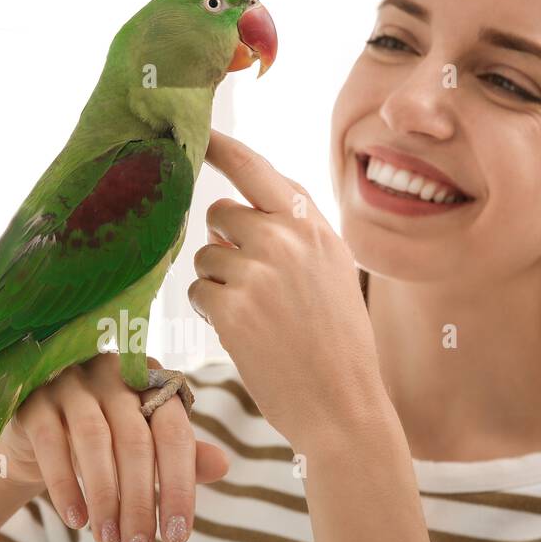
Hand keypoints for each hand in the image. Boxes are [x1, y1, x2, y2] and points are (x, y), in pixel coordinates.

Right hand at [0, 353, 229, 541]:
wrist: (38, 434)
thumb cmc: (105, 440)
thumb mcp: (144, 449)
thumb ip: (181, 455)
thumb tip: (223, 465)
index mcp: (149, 382)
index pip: (174, 432)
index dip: (179, 486)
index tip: (178, 537)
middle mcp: (113, 374)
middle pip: (136, 440)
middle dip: (140, 503)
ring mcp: (71, 382)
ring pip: (95, 440)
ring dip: (105, 497)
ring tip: (108, 541)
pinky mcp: (35, 400)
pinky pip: (52, 443)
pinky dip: (66, 485)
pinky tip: (76, 520)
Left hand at [189, 130, 387, 451]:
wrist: (343, 406)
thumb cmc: (337, 346)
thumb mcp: (332, 274)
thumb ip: (290, 236)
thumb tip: (227, 220)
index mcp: (313, 226)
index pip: (258, 169)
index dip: (222, 148)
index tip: (197, 134)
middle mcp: (285, 238)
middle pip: (221, 213)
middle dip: (224, 244)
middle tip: (252, 285)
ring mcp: (256, 270)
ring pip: (205, 255)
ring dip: (218, 283)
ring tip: (256, 317)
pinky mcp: (231, 306)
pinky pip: (198, 290)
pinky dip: (213, 312)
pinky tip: (245, 334)